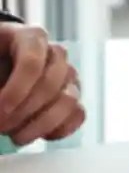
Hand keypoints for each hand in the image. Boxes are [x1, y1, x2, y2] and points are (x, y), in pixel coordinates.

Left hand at [0, 25, 84, 144]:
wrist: (1, 70)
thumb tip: (0, 104)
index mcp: (30, 38)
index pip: (32, 63)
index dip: (15, 91)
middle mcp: (56, 54)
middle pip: (51, 84)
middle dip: (23, 112)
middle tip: (0, 127)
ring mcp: (68, 76)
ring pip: (68, 101)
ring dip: (40, 124)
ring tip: (14, 134)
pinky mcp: (73, 98)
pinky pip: (78, 115)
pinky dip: (59, 129)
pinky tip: (34, 133)